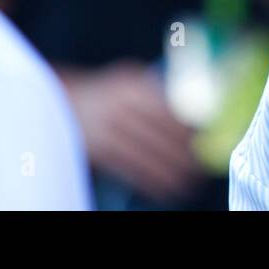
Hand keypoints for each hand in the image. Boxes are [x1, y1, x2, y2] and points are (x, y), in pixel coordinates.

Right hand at [57, 62, 204, 204]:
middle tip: (206, 163)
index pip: (171, 109)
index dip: (193, 127)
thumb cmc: (105, 93)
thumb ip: (157, 90)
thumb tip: (195, 110)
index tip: (211, 138)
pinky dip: (153, 182)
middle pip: (163, 133)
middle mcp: (120, 106)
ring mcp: (107, 130)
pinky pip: (132, 171)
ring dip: (174, 171)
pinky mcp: (99, 152)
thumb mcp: (128, 80)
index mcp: (132, 87)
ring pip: (149, 155)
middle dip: (188, 151)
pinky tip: (168, 189)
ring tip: (193, 181)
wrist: (56, 101)